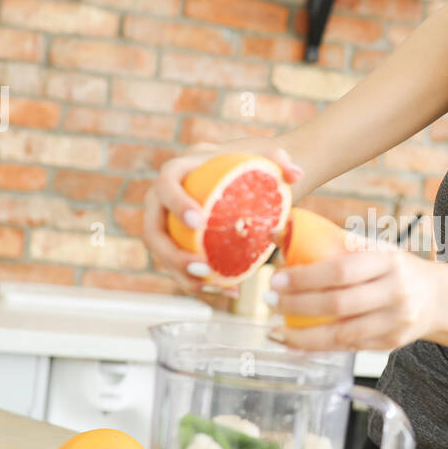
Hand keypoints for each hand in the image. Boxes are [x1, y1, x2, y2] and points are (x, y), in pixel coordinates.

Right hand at [142, 143, 303, 297]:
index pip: (165, 183)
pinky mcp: (176, 245)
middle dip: (172, 253)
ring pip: (162, 255)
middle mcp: (163, 200)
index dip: (175, 203)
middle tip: (202, 267)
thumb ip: (281, 160)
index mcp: (180, 170)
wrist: (240, 177)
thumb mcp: (265, 158)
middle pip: (153, 230)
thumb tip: (294, 175)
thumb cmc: (250, 165)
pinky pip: (179, 268)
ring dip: (182, 275)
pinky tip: (228, 291)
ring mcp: (166, 225)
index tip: (197, 222)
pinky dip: (199, 283)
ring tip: (211, 284)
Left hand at [268, 243, 443, 351]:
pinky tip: (295, 343)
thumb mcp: (374, 248)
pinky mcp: (390, 344)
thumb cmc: (394, 269)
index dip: (305, 277)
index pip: (341, 270)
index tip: (277, 278)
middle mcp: (395, 293)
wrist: (437, 298)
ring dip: (302, 336)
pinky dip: (318, 348)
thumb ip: (331, 243)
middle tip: (269, 300)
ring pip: (342, 335)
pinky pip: (347, 348)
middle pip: (339, 304)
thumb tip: (278, 234)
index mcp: (388, 261)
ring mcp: (395, 322)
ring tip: (275, 330)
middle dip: (297, 305)